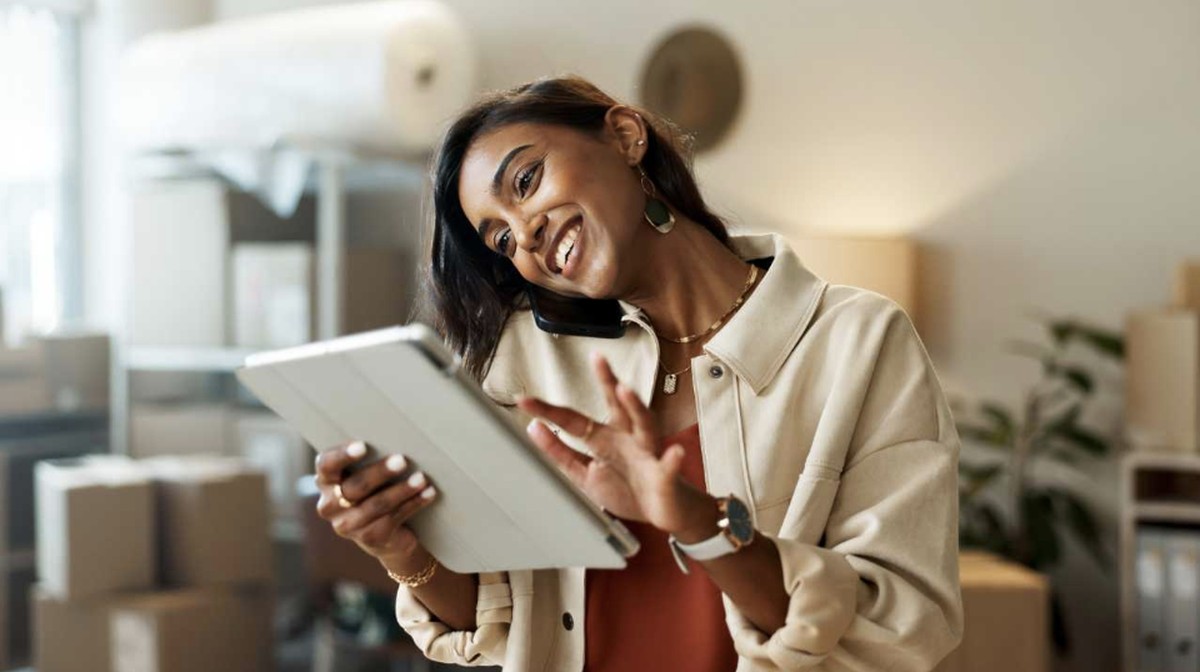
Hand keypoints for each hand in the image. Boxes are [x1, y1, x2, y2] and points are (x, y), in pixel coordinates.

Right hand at [314, 441, 437, 571]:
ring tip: (421, 478)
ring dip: (402, 490)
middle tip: (401, 460)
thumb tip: (397, 435)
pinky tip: (428, 493)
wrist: (386, 534)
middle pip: (354, 486)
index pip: (326, 465)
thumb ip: (370, 458)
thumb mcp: (367, 473)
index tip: (362, 446)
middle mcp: (330, 505)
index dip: (342, 456)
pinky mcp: (369, 538)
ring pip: (376, 505)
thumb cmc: (376, 489)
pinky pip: (393, 518)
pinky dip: (413, 503)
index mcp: (326, 481)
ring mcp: (348, 525)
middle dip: (380, 472)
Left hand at [518, 353, 714, 535]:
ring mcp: (648, 454)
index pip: (574, 420)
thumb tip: (534, 427)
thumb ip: (560, 452)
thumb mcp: (585, 473)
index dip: (549, 410)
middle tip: (597, 359)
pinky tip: (675, 453)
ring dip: (636, 406)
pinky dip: (673, 460)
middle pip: (617, 406)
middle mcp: (628, 439)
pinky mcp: (665, 475)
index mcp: (605, 439)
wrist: (664, 512)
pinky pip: (670, 467)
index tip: (524, 401)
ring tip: (625, 391)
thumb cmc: (627, 489)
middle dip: (608, 381)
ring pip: (645, 425)